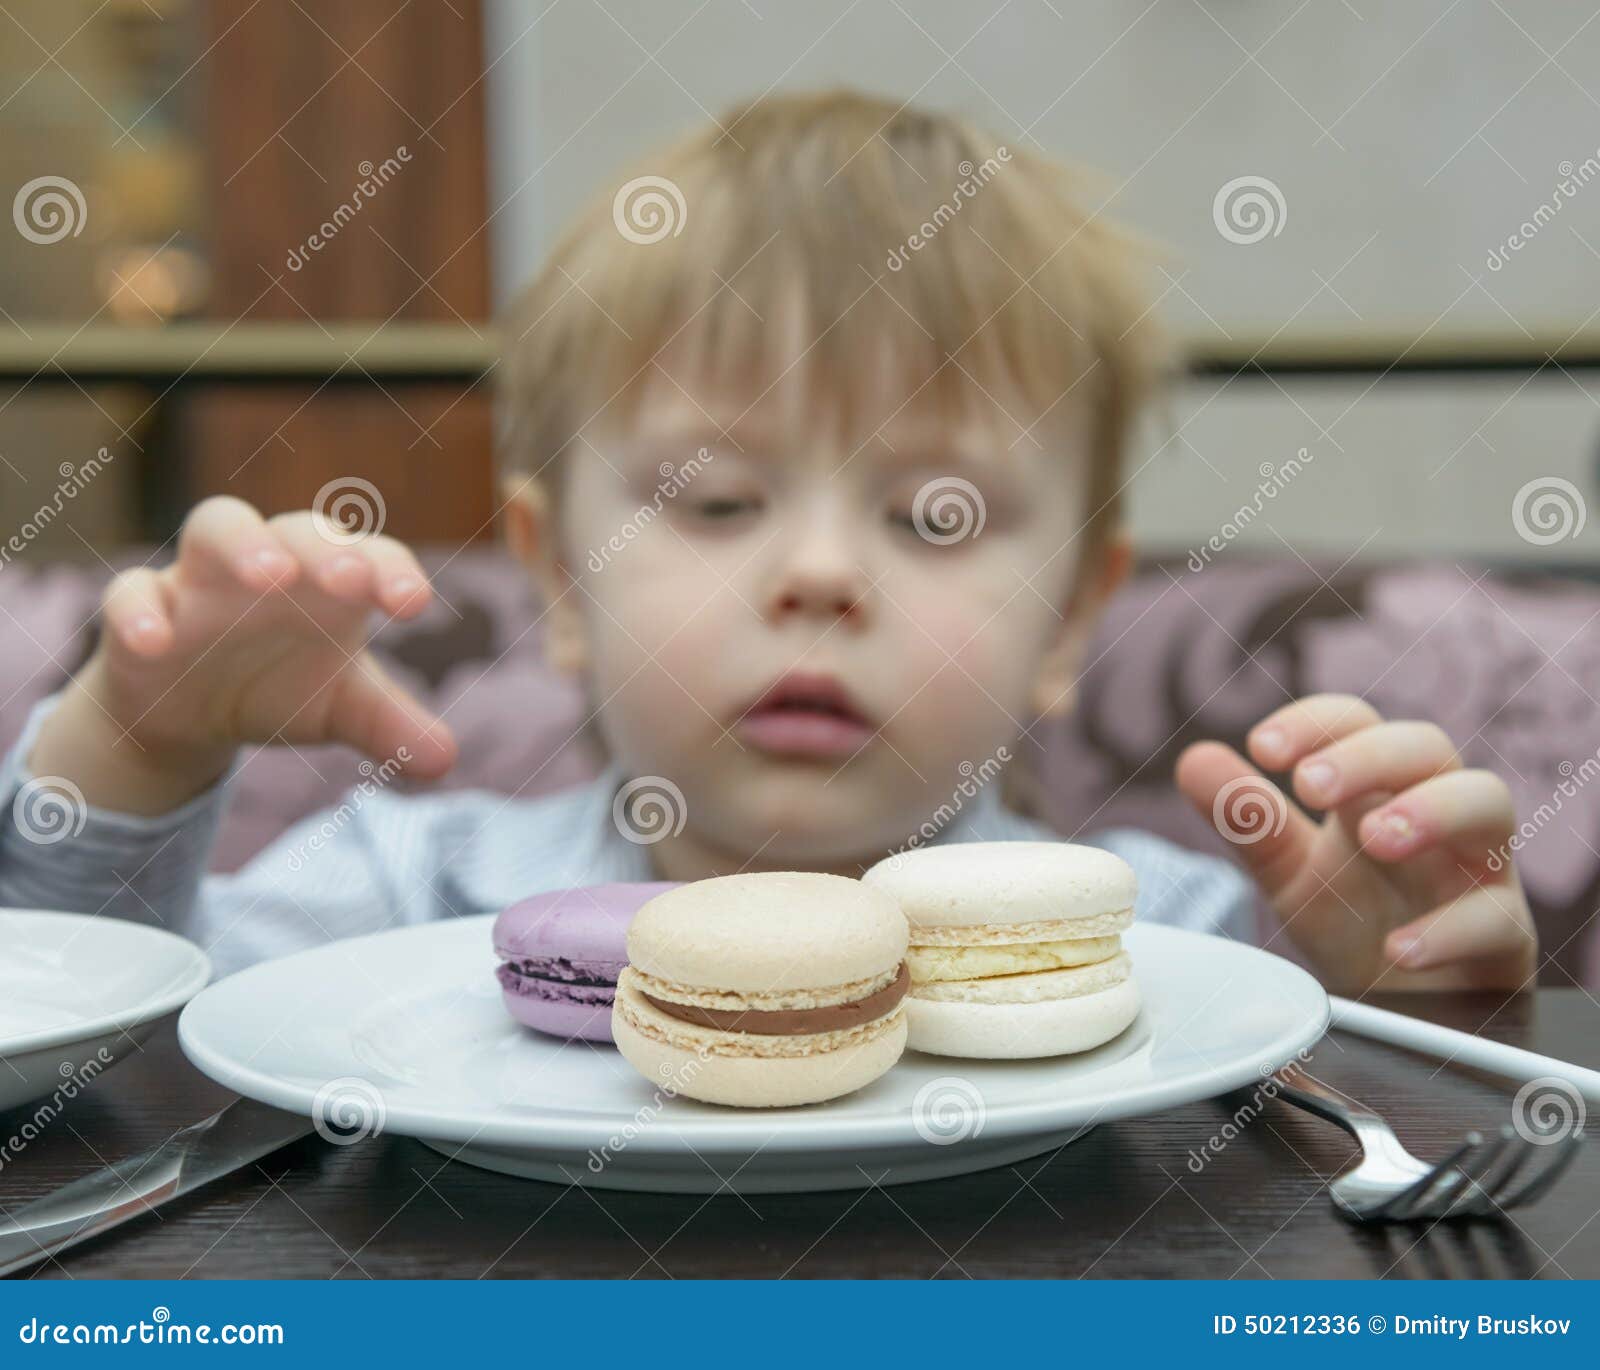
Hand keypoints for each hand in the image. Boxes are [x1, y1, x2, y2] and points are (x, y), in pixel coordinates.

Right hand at [31, 496, 456, 813]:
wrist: (191, 710)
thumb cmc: (280, 686)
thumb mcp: (341, 709)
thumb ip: (390, 726)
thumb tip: (444, 760)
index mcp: (331, 581)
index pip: (372, 557)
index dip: (393, 572)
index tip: (414, 605)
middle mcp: (272, 565)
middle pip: (299, 530)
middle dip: (324, 551)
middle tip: (349, 579)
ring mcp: (203, 579)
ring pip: (216, 527)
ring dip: (244, 546)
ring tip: (268, 575)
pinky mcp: (143, 607)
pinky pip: (132, 592)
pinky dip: (141, 612)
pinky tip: (158, 641)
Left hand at [1175, 693, 1535, 992]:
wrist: (1402, 1013)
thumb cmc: (1356, 924)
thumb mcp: (1288, 871)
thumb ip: (1247, 820)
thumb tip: (1194, 759)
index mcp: (1376, 790)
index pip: (1357, 723)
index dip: (1316, 722)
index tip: (1261, 747)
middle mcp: (1434, 813)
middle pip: (1426, 746)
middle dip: (1369, 756)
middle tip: (1310, 786)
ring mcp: (1476, 869)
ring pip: (1488, 804)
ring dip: (1432, 811)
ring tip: (1374, 839)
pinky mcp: (1505, 935)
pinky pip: (1497, 918)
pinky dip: (1448, 930)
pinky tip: (1399, 948)